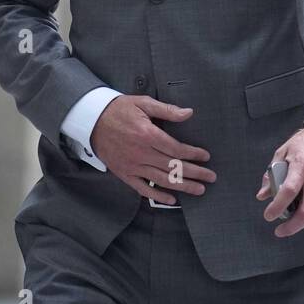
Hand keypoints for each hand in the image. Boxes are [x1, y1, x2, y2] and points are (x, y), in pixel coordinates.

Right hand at [91, 95, 214, 204]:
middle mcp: (141, 153)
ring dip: (182, 186)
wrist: (92, 121)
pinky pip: (143, 189)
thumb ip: (166, 110)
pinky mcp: (124, 174)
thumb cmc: (119, 110)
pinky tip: (172, 200)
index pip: (176, 148)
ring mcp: (133, 166)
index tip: (205, 157)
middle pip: (173, 167)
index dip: (193, 154)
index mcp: (147, 134)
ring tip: (199, 190)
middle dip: (195, 173)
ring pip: (162, 180)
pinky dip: (158, 196)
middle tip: (211, 178)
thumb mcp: (142, 103)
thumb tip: (188, 113)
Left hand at [255, 117, 303, 237]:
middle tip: (279, 231)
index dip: (276, 207)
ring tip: (293, 224)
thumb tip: (262, 195)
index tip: (268, 216)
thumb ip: (272, 173)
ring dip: (303, 226)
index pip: (288, 192)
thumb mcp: (284, 150)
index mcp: (302, 165)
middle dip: (290, 227)